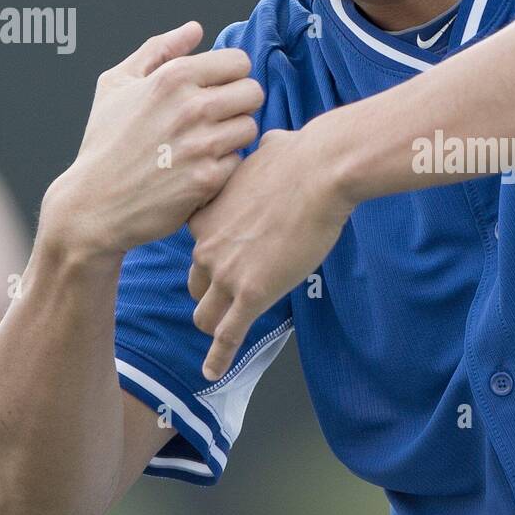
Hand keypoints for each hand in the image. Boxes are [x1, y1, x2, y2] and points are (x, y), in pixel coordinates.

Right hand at [42, 22, 263, 256]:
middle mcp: (192, 107)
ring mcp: (202, 145)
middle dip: (238, 104)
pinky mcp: (209, 180)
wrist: (94, 204)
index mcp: (173, 77)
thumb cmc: (105, 141)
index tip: (215, 90)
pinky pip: (240, 162)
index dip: (230, 75)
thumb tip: (195, 29)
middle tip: (216, 119)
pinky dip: (225, 167)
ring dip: (233, 136)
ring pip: (250, 128)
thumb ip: (158, 49)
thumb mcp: (117, 84)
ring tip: (205, 145)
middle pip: (253, 92)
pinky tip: (200, 170)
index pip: (239, 61)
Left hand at [187, 122, 354, 380]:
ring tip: (219, 339)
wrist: (318, 172)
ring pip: (205, 314)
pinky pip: (227, 335)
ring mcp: (226, 272)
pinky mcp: (251, 294)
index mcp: (206, 214)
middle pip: (196, 283)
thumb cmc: (300, 156)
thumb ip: (261, 156)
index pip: (198, 246)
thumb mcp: (266, 150)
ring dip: (213, 325)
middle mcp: (206, 245)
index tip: (226, 259)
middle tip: (226, 301)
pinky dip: (218, 357)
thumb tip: (275, 142)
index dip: (214, 254)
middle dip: (210, 294)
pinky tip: (212, 372)